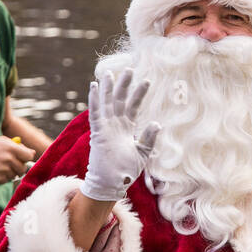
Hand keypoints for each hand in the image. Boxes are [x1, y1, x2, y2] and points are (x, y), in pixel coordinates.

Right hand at [0, 136, 35, 183]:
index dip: (26, 158)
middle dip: (18, 167)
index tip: (22, 158)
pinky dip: (3, 177)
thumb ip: (18, 146)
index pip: (29, 156)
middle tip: (8, 163)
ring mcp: (3, 170)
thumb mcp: (1, 141)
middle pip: (23, 168)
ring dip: (10, 172)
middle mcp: (8, 159)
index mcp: (11, 147)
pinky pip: (7, 180)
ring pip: (15, 175)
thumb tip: (32, 152)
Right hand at [81, 69, 160, 202]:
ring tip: (110, 72)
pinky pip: (95, 113)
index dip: (139, 93)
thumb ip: (149, 138)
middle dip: (124, 84)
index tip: (147, 80)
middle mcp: (115, 125)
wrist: (112, 183)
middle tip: (129, 68)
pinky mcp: (98, 132)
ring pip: (107, 103)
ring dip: (109, 88)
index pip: (133, 106)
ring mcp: (105, 128)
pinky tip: (95, 86)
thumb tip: (156, 123)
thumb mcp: (143, 153)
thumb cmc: (126, 171)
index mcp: (126, 128)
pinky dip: (95, 99)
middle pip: (120, 100)